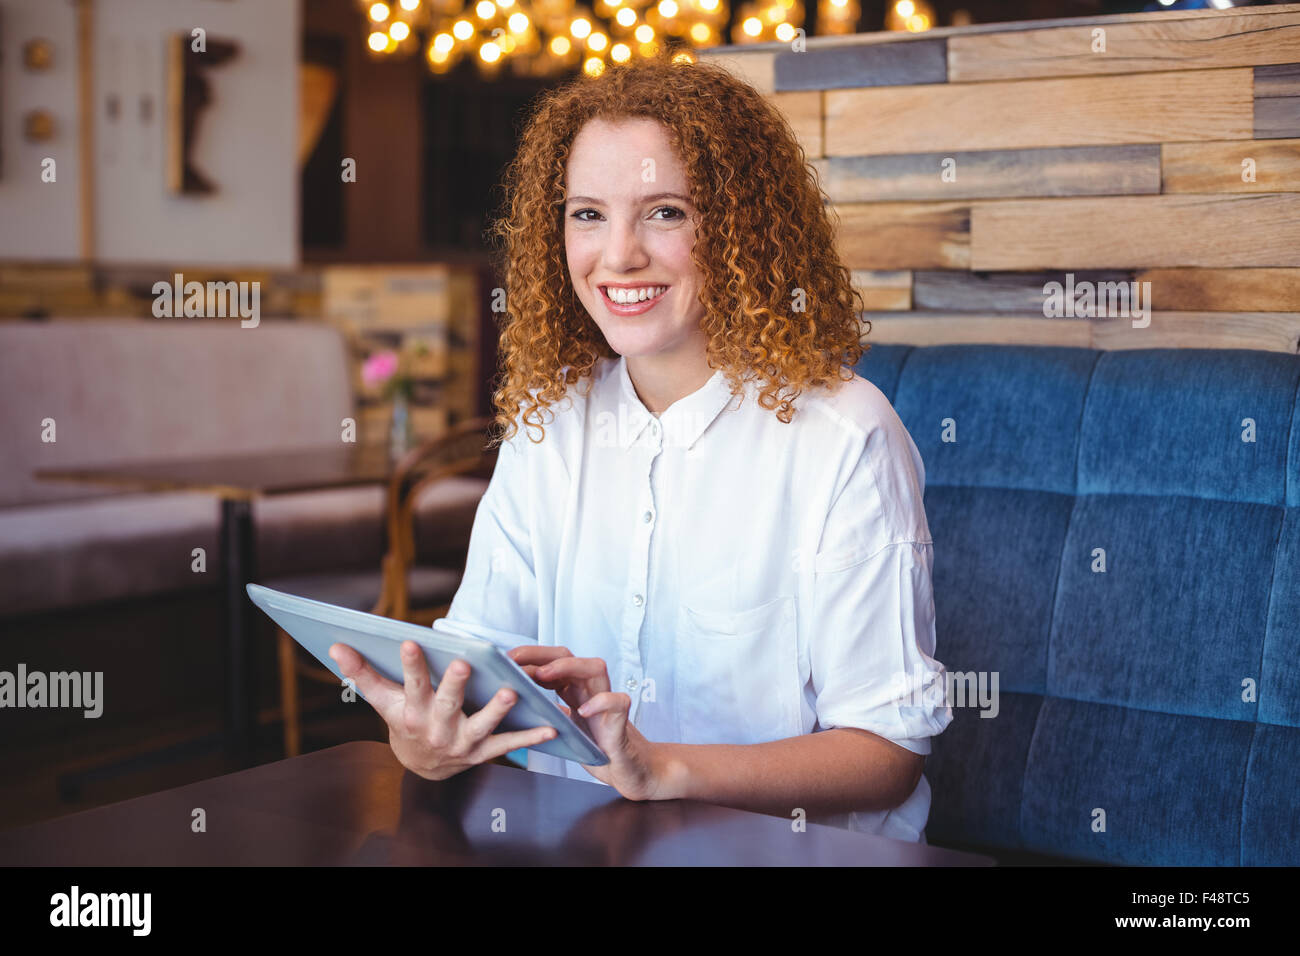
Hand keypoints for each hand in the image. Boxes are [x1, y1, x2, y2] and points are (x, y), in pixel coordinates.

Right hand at [330, 640, 557, 780]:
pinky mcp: (482, 753)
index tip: (410, 642)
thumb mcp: (383, 701)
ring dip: (496, 710)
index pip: (409, 685)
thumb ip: (362, 673)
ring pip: (481, 725)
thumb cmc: (404, 721)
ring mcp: (461, 743)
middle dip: (453, 684)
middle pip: (446, 703)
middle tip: (461, 664)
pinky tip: (551, 726)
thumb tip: (336, 645)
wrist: (421, 767)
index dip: (410, 665)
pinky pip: (508, 745)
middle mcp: (436, 729)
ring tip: (511, 692)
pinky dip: (530, 738)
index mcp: (411, 712)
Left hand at [509, 645, 674, 801]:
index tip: (506, 659)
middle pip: (571, 657)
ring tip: (545, 676)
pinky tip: (584, 711)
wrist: (627, 769)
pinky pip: (618, 701)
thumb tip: (511, 702)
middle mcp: (591, 691)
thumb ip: (545, 713)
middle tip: (516, 662)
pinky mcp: (621, 722)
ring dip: (568, 668)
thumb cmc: (592, 748)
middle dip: (542, 654)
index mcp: (575, 691)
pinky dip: (602, 701)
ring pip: (596, 668)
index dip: (531, 657)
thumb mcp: (562, 729)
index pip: (554, 661)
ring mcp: (607, 703)